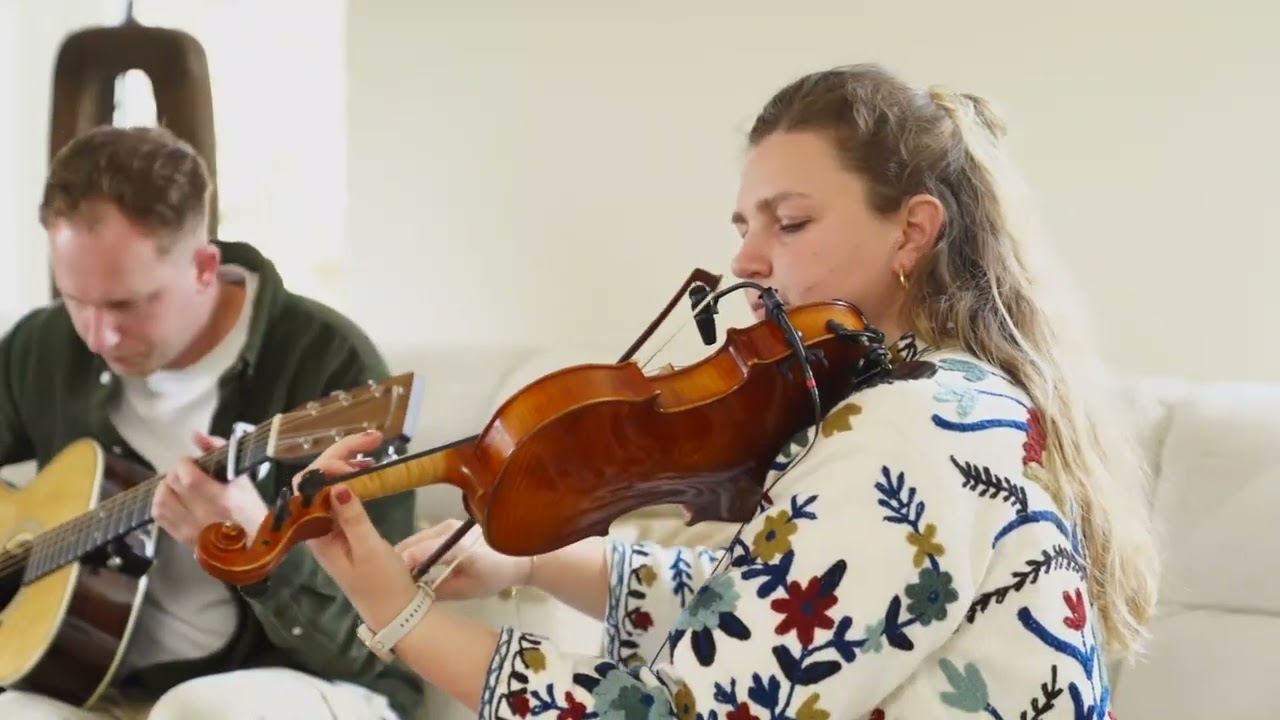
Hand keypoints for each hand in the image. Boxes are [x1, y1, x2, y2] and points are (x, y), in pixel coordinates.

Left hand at [153, 432, 269, 544]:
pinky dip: (162, 504)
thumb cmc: (255, 507)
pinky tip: (174, 500)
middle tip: (187, 471)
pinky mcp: (184, 540)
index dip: (184, 464)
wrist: (256, 544)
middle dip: (176, 473)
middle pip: (172, 486)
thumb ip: (220, 450)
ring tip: (176, 485)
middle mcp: (205, 517)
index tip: (193, 462)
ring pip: (161, 502)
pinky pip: (160, 518)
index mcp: (224, 499)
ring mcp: (192, 530)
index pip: (188, 477)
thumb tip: (196, 435)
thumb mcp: (244, 476)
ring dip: (166, 488)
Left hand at [295, 430, 419, 630]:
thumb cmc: (382, 586)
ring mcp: (331, 528)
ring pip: (329, 486)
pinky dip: (355, 478)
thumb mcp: (370, 550)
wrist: (396, 614)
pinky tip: (370, 470)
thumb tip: (338, 484)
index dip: (329, 466)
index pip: (308, 488)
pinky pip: (341, 496)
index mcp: (316, 535)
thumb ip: (353, 517)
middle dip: (341, 455)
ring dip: (347, 463)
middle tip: (374, 438)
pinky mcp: (345, 530)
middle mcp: (318, 528)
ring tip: (374, 449)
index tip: (358, 461)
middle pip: (317, 481)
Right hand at [396, 519, 532, 601]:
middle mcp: (447, 529)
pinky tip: (414, 567)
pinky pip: (425, 538)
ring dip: (407, 556)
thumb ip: (438, 591)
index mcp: (455, 545)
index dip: (401, 567)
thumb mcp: (467, 590)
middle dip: (399, 562)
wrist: (520, 557)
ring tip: (401, 577)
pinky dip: (416, 551)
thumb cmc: (496, 575)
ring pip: (416, 539)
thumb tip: (414, 595)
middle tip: (392, 583)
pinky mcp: (449, 526)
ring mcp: (447, 525)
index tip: (391, 584)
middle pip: (412, 543)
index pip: (419, 552)